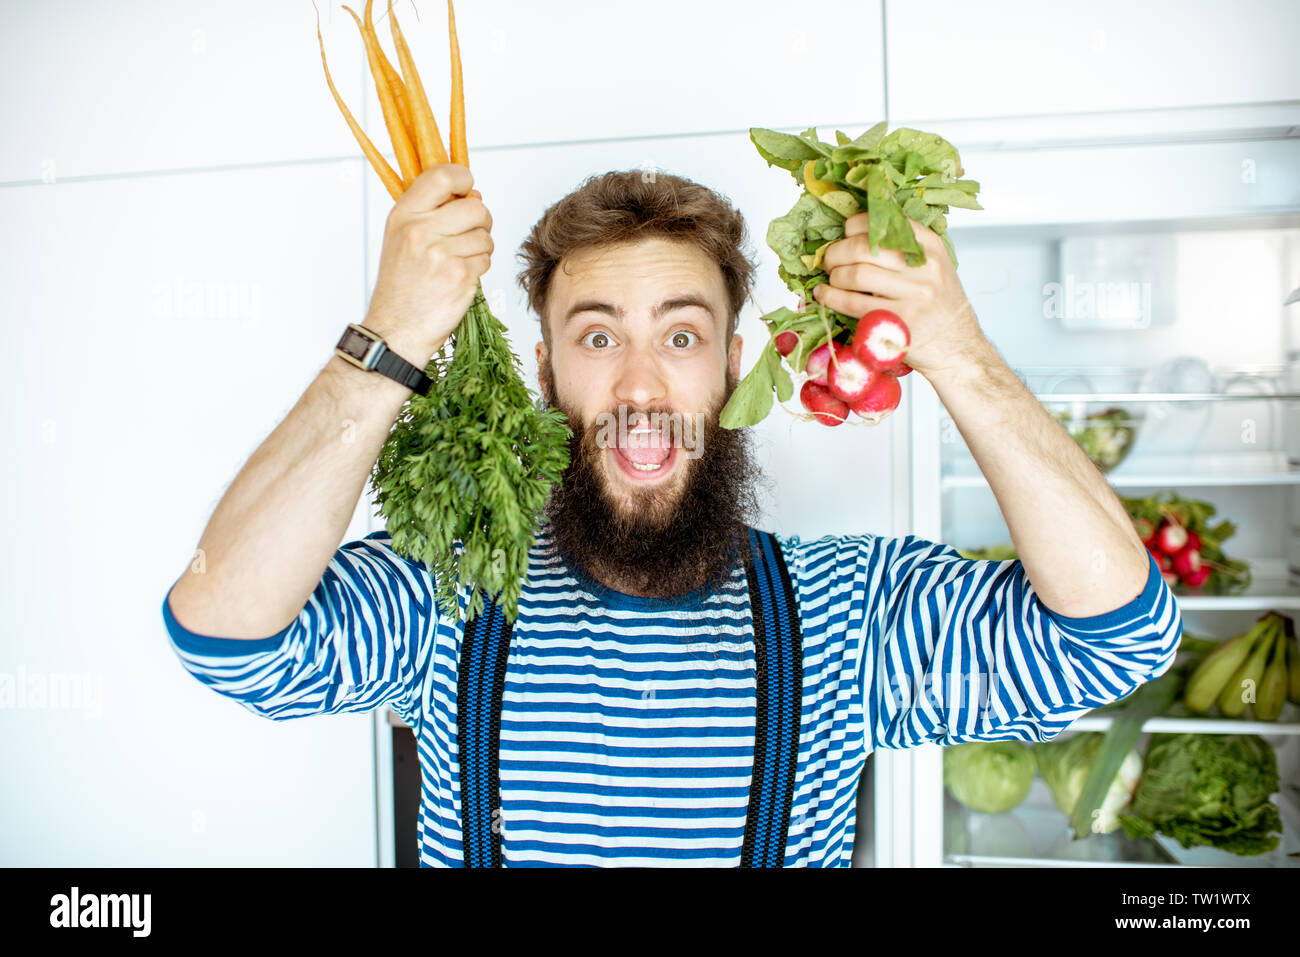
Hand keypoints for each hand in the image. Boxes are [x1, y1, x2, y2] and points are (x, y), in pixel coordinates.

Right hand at [363, 163, 493, 363]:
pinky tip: (459, 277)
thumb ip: (431, 210)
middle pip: (476, 207)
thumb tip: (471, 192)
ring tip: (458, 260)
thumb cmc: (401, 284)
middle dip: (481, 220)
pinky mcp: (459, 276)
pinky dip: (479, 268)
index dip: (464, 179)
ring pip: (485, 236)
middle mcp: (420, 231)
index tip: (467, 189)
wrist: (396, 328)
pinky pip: (486, 260)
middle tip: (470, 232)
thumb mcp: (401, 237)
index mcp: (404, 215)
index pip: (442, 175)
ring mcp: (440, 254)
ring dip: (480, 247)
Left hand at [810, 212, 986, 378]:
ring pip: (856, 274)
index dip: (854, 227)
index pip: (884, 221)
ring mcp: (915, 295)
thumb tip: (854, 236)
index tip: (845, 236)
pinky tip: (824, 295)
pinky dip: (831, 297)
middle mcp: (925, 267)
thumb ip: (904, 250)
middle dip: (836, 253)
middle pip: (863, 247)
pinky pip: (853, 304)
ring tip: (830, 280)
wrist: (959, 348)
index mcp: (931, 246)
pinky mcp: (899, 321)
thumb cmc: (939, 307)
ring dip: (833, 276)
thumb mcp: (933, 268)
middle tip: (829, 261)